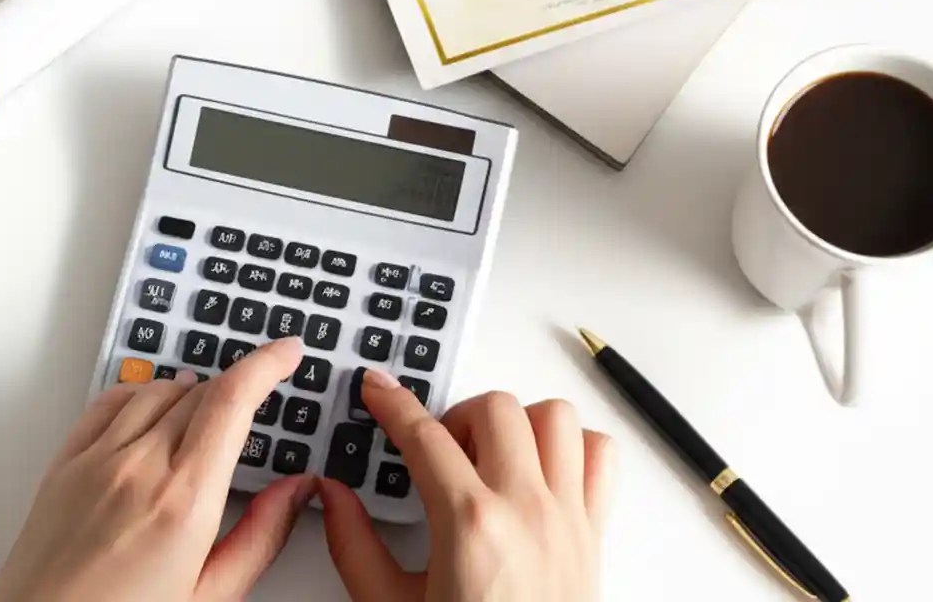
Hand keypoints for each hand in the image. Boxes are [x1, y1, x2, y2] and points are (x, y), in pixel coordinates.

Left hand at [0, 337, 313, 601]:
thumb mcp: (210, 596)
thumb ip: (261, 536)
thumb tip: (298, 492)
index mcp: (184, 500)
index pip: (232, 400)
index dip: (265, 364)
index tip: (287, 352)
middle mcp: (139, 467)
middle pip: (201, 392)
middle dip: (236, 389)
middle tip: (256, 403)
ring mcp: (97, 460)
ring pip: (157, 390)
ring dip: (191, 391)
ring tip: (207, 412)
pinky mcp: (65, 464)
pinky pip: (109, 402)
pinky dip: (140, 394)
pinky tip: (151, 409)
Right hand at [320, 370, 614, 601]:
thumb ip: (353, 544)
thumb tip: (332, 496)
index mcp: (470, 524)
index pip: (424, 435)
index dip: (393, 403)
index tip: (378, 388)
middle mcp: (526, 509)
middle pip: (494, 408)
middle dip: (455, 415)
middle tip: (434, 448)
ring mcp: (568, 516)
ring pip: (555, 418)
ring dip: (518, 422)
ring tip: (489, 454)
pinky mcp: (595, 532)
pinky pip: (601, 456)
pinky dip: (573, 446)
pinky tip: (540, 469)